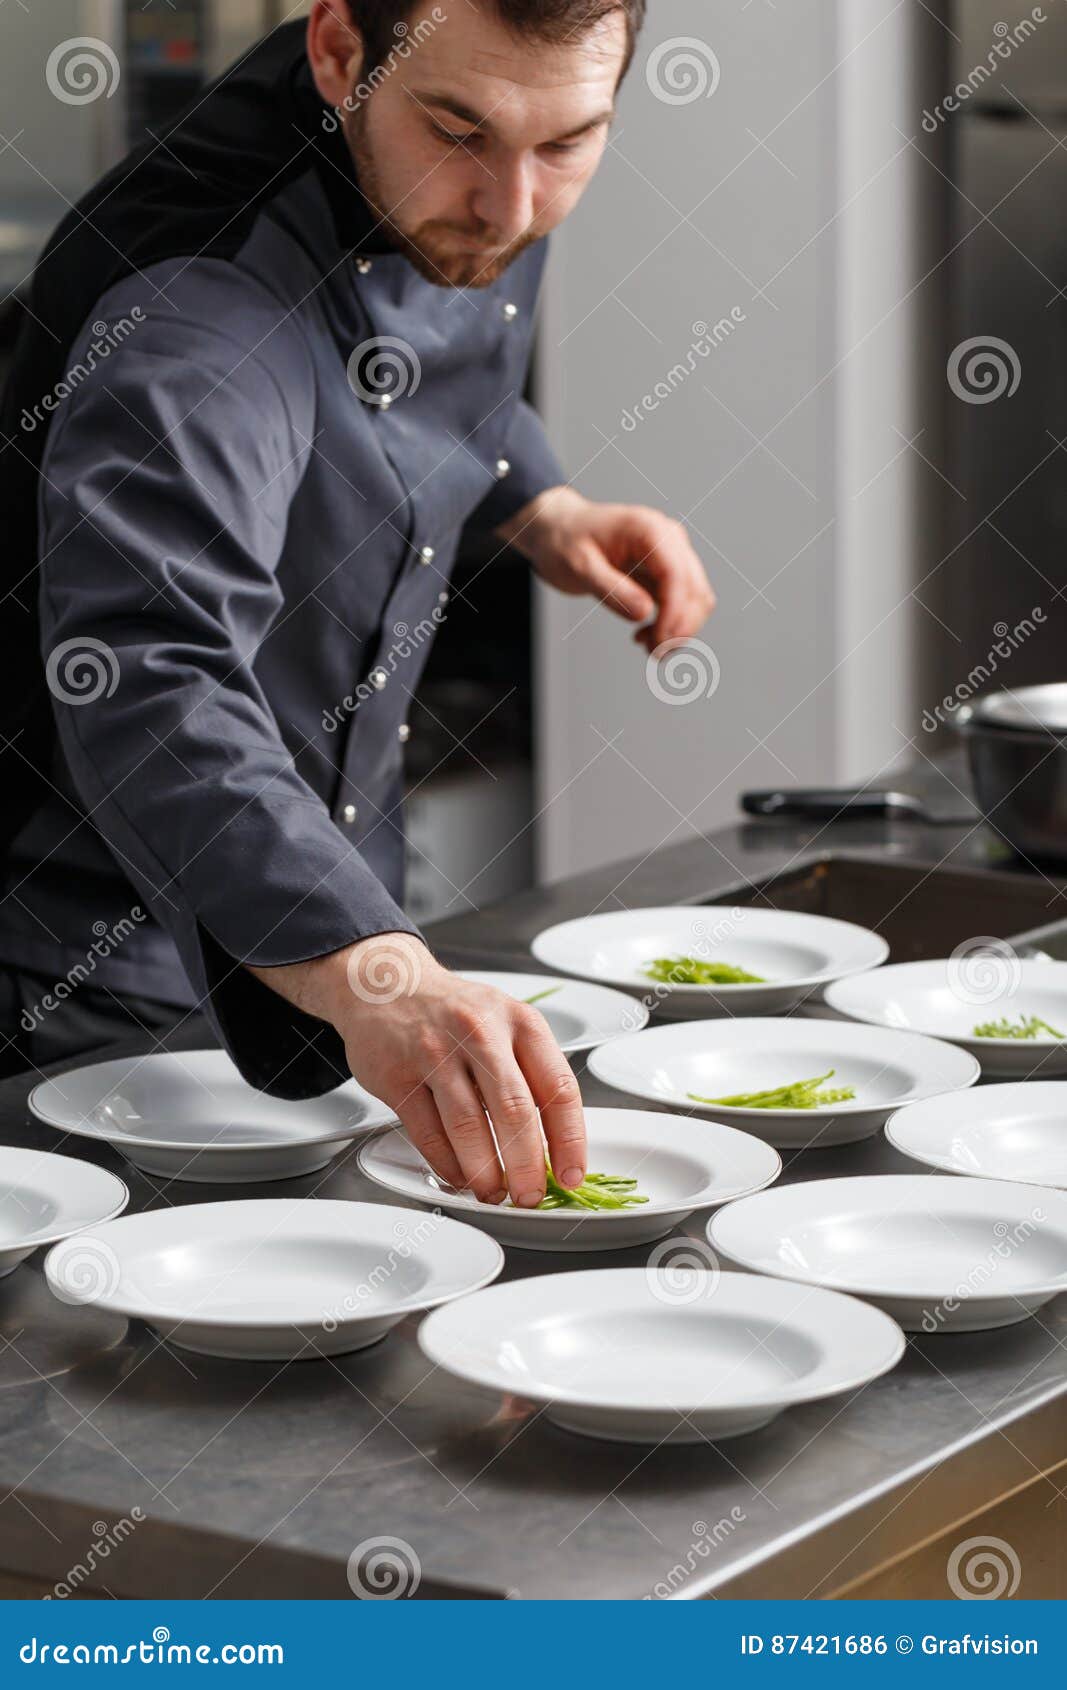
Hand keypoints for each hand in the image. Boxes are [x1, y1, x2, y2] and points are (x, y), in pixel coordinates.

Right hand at [249, 935, 585, 1206]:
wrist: (387, 985)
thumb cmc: (455, 1013)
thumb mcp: (506, 1022)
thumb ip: (530, 1073)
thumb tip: (553, 1145)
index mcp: (520, 1021)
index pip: (558, 1088)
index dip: (570, 1140)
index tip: (572, 1174)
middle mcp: (479, 1032)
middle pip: (514, 1111)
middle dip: (526, 1166)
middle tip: (530, 1195)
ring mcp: (435, 1053)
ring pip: (468, 1127)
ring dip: (485, 1173)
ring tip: (494, 1193)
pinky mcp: (398, 1076)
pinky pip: (427, 1133)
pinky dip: (447, 1165)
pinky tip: (459, 1177)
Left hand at [498, 485, 714, 653]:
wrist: (560, 532)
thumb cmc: (565, 541)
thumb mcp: (579, 566)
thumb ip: (611, 589)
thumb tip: (644, 613)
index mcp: (649, 529)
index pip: (677, 574)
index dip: (674, 613)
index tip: (659, 642)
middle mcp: (668, 539)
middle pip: (695, 589)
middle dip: (680, 627)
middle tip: (654, 654)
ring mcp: (671, 556)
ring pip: (695, 600)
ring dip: (679, 630)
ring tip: (648, 647)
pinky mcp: (666, 573)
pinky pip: (681, 604)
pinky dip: (671, 625)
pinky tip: (645, 635)